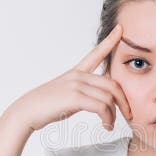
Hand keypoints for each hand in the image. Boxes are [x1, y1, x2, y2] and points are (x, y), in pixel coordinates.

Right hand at [8, 24, 132, 131]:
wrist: (26, 112)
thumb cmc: (46, 106)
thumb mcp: (67, 94)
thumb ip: (84, 92)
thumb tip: (100, 101)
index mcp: (76, 72)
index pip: (96, 53)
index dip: (110, 41)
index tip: (121, 29)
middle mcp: (78, 75)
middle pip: (113, 84)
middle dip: (124, 101)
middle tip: (128, 114)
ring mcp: (76, 85)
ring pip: (109, 97)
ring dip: (114, 114)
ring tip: (110, 125)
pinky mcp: (75, 97)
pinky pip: (102, 107)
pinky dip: (107, 118)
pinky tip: (106, 126)